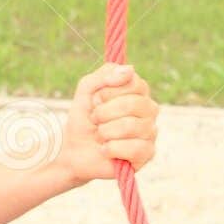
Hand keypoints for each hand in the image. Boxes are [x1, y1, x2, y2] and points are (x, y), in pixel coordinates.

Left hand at [58, 62, 157, 182]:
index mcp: (138, 93)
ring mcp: (150, 132)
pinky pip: (133, 148)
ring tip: (100, 136)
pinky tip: (105, 150)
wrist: (73, 150)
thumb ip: (103, 75)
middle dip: (104, 112)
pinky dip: (110, 148)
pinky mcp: (147, 153)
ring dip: (105, 131)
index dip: (109, 91)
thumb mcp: (86, 91)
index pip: (135, 83)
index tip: (96, 99)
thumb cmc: (83, 119)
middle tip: (95, 119)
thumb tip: (129, 69)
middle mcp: (149, 111)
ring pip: (131, 126)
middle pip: (133, 104)